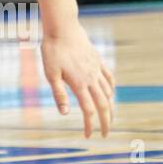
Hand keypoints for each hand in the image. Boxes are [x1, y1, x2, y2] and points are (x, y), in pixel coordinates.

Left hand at [41, 22, 114, 138]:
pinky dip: (112, 88)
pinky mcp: (97, 60)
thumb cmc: (52, 50)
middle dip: (106, 122)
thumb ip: (59, 94)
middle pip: (104, 105)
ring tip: (108, 117)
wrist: (62, 27)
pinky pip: (109, 77)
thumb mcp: (50, 73)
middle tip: (106, 135)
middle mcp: (92, 78)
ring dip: (110, 107)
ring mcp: (96, 69)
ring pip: (108, 92)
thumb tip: (65, 114)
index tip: (87, 136)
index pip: (88, 111)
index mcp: (80, 84)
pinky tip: (110, 93)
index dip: (89, 125)